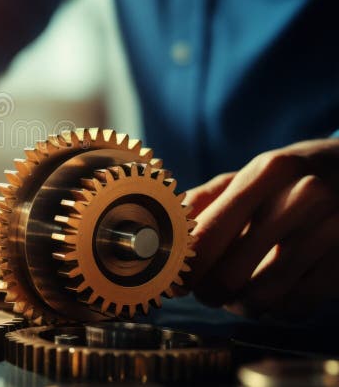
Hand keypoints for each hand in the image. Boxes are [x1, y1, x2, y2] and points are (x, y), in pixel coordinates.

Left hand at [184, 138, 338, 318]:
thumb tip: (158, 234)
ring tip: (236, 292)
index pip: (208, 233)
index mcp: (268, 172)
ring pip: (262, 297)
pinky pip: (294, 306)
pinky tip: (273, 288)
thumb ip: (201, 202)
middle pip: (230, 274)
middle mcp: (305, 198)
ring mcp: (333, 232)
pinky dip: (274, 307)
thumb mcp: (246, 177)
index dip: (183, 267)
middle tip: (205, 289)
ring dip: (239, 304)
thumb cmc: (288, 181)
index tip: (173, 281)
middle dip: (208, 291)